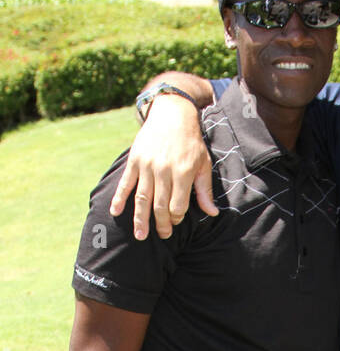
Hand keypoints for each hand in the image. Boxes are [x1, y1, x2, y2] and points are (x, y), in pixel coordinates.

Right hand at [109, 96, 216, 240]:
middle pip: (159, 205)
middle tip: (163, 236)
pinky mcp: (134, 160)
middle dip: (161, 224)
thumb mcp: (203, 164)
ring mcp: (146, 165)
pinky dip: (119, 198)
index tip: (176, 220)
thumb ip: (204, 190)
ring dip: (140, 219)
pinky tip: (116, 211)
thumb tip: (212, 213)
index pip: (177, 206)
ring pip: (142, 198)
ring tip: (140, 236)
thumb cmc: (191, 143)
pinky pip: (126, 183)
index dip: (177, 217)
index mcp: (182, 172)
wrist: (172, 114)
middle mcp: (163, 170)